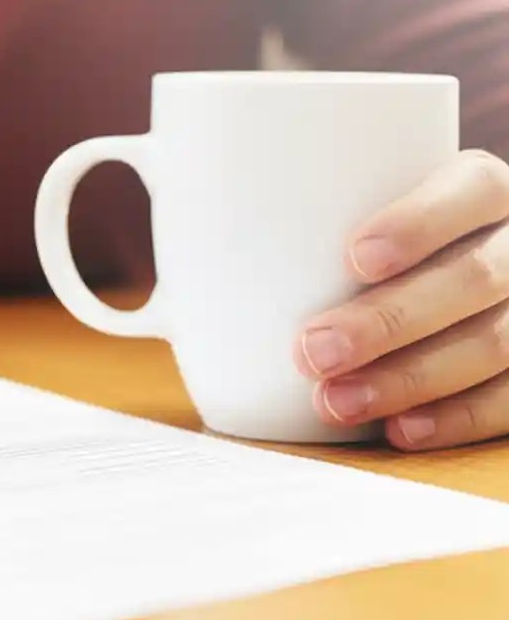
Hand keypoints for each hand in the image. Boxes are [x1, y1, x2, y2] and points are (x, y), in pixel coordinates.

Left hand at [295, 149, 508, 450]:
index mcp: (477, 189)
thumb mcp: (333, 209)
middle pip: (477, 277)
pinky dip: (457, 419)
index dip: (420, 221)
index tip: (352, 257)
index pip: (468, 190)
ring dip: (412, 378)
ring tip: (336, 402)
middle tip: (313, 350)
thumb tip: (146, 189)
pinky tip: (400, 431)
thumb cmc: (354, 247)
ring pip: (498, 342)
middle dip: (392, 319)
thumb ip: (268, 202)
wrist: (437, 298)